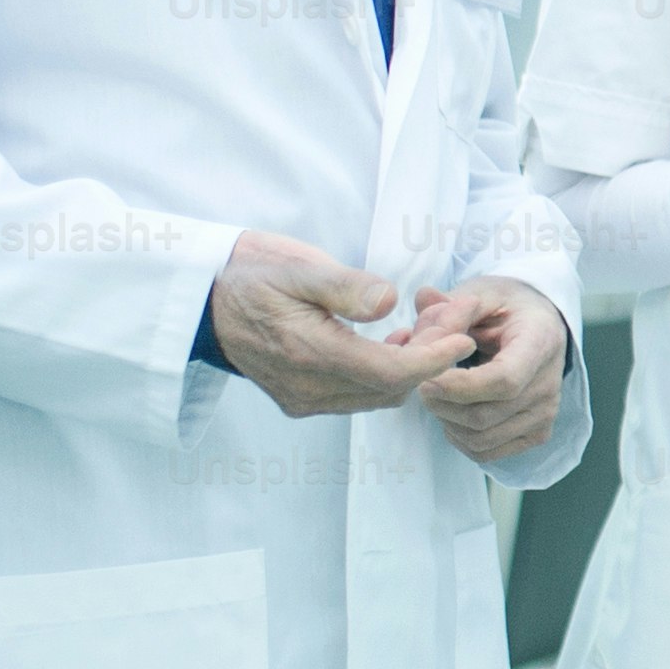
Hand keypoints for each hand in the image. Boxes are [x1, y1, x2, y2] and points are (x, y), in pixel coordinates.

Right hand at [208, 230, 457, 418]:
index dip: (433, 359)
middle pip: (390, 388)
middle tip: (446, 321)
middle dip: (427, 359)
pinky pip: (359, 397)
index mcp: (307, 353)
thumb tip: (389, 301)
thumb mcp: (297, 268)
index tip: (463, 337)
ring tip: (423, 328)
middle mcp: (306, 388)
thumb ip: (345, 286)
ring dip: (409, 368)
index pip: (390, 373)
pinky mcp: (301, 400)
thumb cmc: (252, 276)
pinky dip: (386, 375)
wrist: (206, 301)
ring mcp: (303, 399)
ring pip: (378, 397)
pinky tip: (392, 343)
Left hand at [409, 273, 571, 463]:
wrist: (539, 325)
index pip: (504, 380)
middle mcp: (550, 382)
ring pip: (482, 439)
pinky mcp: (537, 433)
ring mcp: (546, 412)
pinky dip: (460, 439)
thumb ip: (451, 304)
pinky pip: (489, 453)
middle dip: (441, 405)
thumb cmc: (507, 308)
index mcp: (541, 341)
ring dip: (447, 422)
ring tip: (436, 396)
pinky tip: (454, 414)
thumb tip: (424, 302)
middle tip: (420, 383)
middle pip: (485, 415)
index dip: (459, 387)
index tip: (426, 379)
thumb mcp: (481, 294)